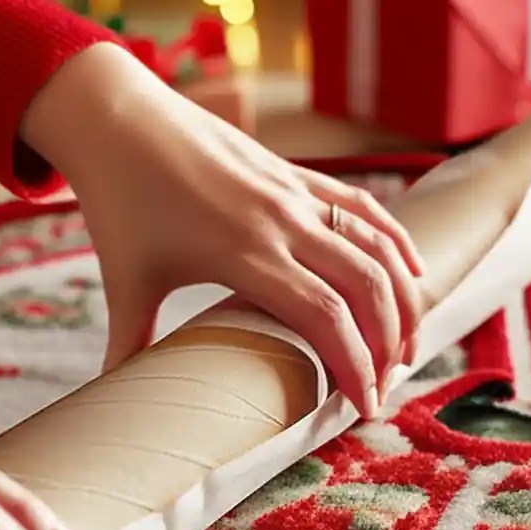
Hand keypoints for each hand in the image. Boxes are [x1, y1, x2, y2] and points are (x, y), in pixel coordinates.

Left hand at [22, 44, 423, 417]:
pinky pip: (363, 207)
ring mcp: (294, 193)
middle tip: (386, 388)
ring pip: (376, 246)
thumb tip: (116, 398)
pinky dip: (397, 241)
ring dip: (404, 298)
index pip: (325, 318)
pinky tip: (415, 272)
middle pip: (365, 286)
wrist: (117, 120)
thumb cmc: (120, 205)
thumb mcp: (125, 283)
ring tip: (408, 347)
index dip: (356, 366)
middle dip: (388, 343)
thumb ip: (130, 346)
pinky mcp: (296, 174)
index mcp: (245, 254)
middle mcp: (282, 222)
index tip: (366, 408)